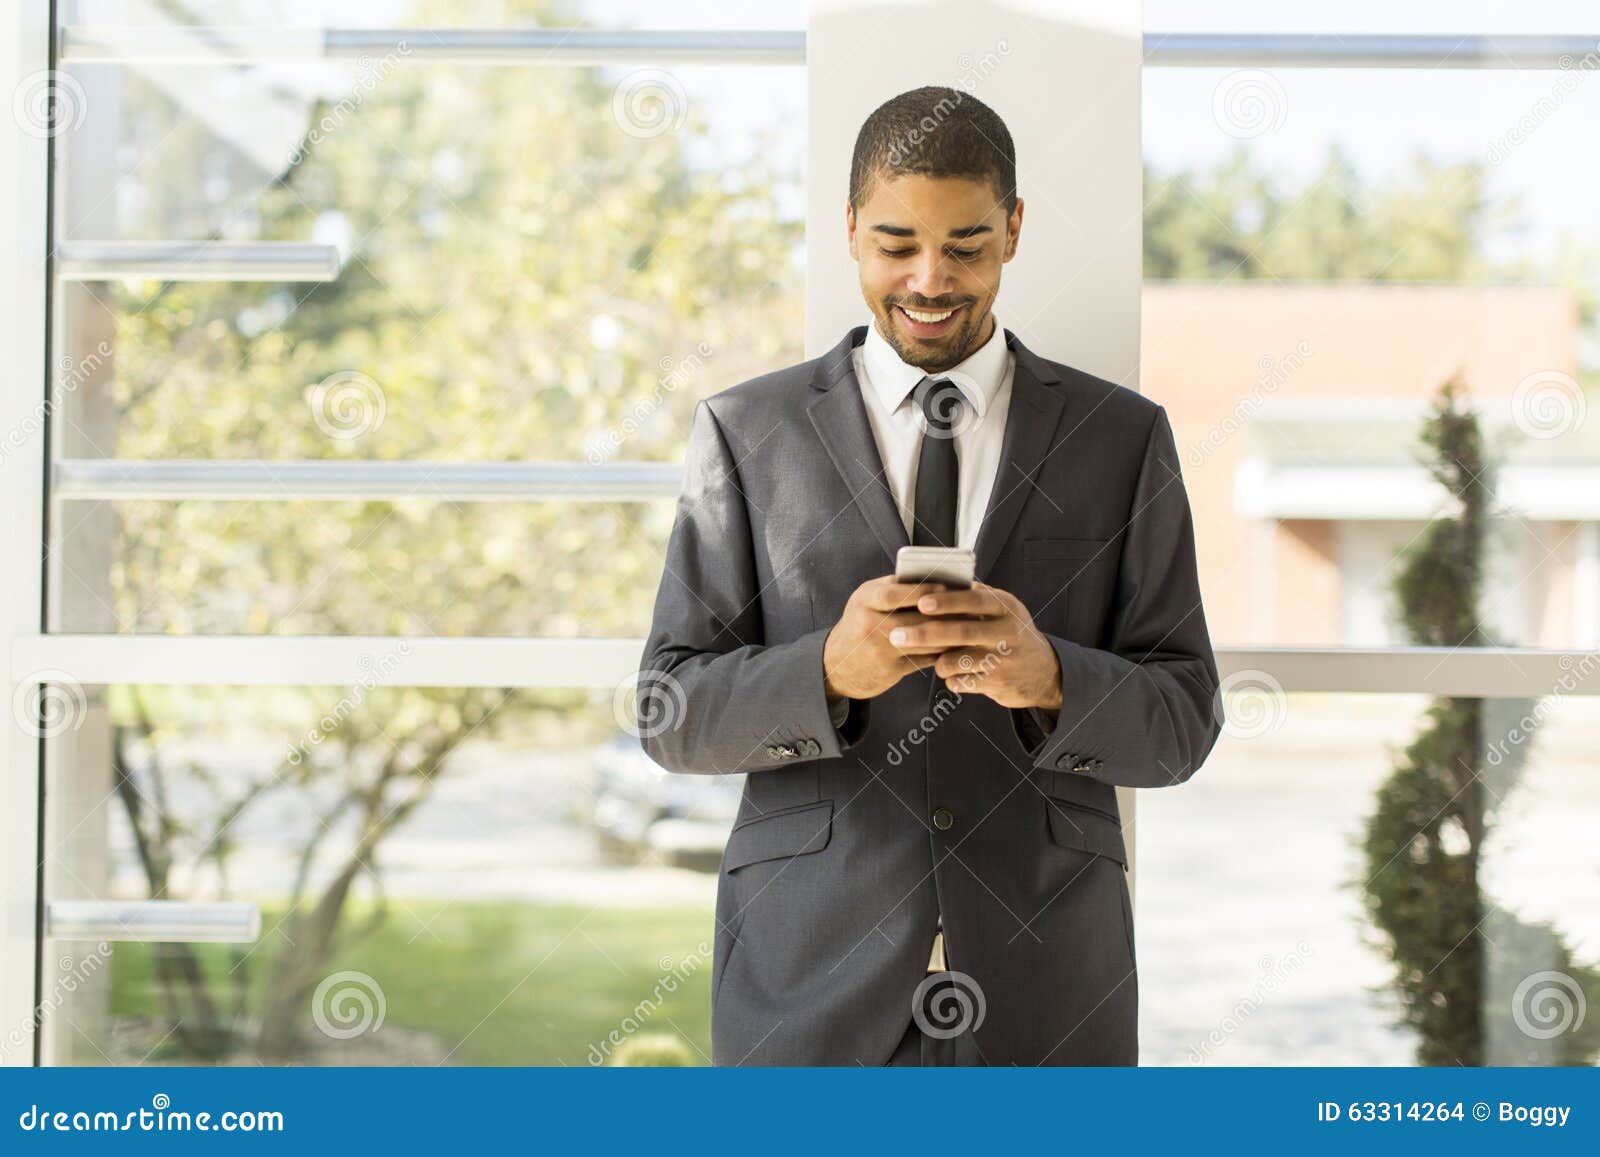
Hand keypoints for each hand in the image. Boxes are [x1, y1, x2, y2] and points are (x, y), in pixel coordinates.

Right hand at [822, 576, 953, 700]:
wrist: (835, 666)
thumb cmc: (858, 626)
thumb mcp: (866, 601)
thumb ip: (894, 588)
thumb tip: (934, 577)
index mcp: (865, 600)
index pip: (896, 593)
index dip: (923, 590)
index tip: (946, 588)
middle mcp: (870, 624)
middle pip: (915, 618)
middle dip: (945, 614)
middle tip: (968, 609)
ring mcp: (880, 649)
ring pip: (924, 640)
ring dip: (948, 634)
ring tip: (966, 626)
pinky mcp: (891, 670)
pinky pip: (924, 659)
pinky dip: (942, 652)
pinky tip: (954, 646)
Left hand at [887, 581, 1062, 710]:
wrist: (1044, 672)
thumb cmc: (1011, 633)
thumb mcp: (1003, 609)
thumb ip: (975, 597)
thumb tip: (932, 582)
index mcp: (1006, 607)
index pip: (974, 600)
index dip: (947, 601)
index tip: (921, 602)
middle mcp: (1007, 632)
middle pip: (961, 632)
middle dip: (925, 634)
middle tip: (896, 635)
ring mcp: (1003, 660)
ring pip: (955, 660)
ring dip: (938, 662)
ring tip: (940, 660)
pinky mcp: (997, 684)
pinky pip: (959, 681)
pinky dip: (951, 678)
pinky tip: (958, 674)